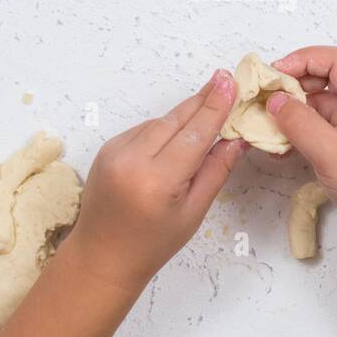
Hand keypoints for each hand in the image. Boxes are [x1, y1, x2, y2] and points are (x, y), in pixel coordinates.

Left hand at [63, 69, 246, 291]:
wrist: (102, 256)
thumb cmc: (152, 243)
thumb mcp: (193, 213)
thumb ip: (215, 171)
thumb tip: (235, 138)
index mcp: (156, 180)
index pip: (194, 133)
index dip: (215, 107)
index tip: (230, 82)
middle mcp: (131, 160)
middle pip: (175, 120)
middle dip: (202, 100)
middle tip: (225, 80)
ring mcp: (114, 152)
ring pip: (159, 122)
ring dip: (184, 116)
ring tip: (208, 110)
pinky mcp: (107, 149)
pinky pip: (143, 129)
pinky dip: (162, 129)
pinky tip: (176, 138)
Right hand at [267, 46, 336, 242]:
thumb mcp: (332, 154)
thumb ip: (300, 123)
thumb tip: (274, 99)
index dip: (304, 58)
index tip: (274, 72)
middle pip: (327, 78)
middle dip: (294, 83)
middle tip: (264, 96)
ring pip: (320, 103)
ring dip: (293, 109)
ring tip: (266, 121)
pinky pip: (320, 125)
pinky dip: (300, 129)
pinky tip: (279, 143)